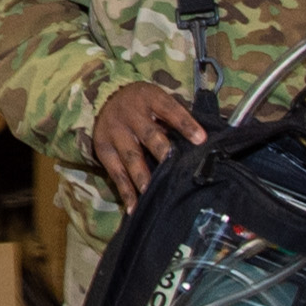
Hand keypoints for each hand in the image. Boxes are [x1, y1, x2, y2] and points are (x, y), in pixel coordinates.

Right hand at [90, 81, 209, 209]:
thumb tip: (201, 142)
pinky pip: (116, 173)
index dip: (185, 124)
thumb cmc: (144, 105)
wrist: (107, 99)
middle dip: (161, 151)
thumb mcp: (158, 100)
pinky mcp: (104, 150)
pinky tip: (134, 206)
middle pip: (148, 134)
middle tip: (173, 167)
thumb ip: (175, 118)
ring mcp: (115, 133)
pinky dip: (125, 191)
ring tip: (150, 191)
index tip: (201, 139)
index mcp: (149, 98)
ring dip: (141, 175)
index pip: (170, 110)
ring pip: (131, 156)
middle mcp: (130, 115)